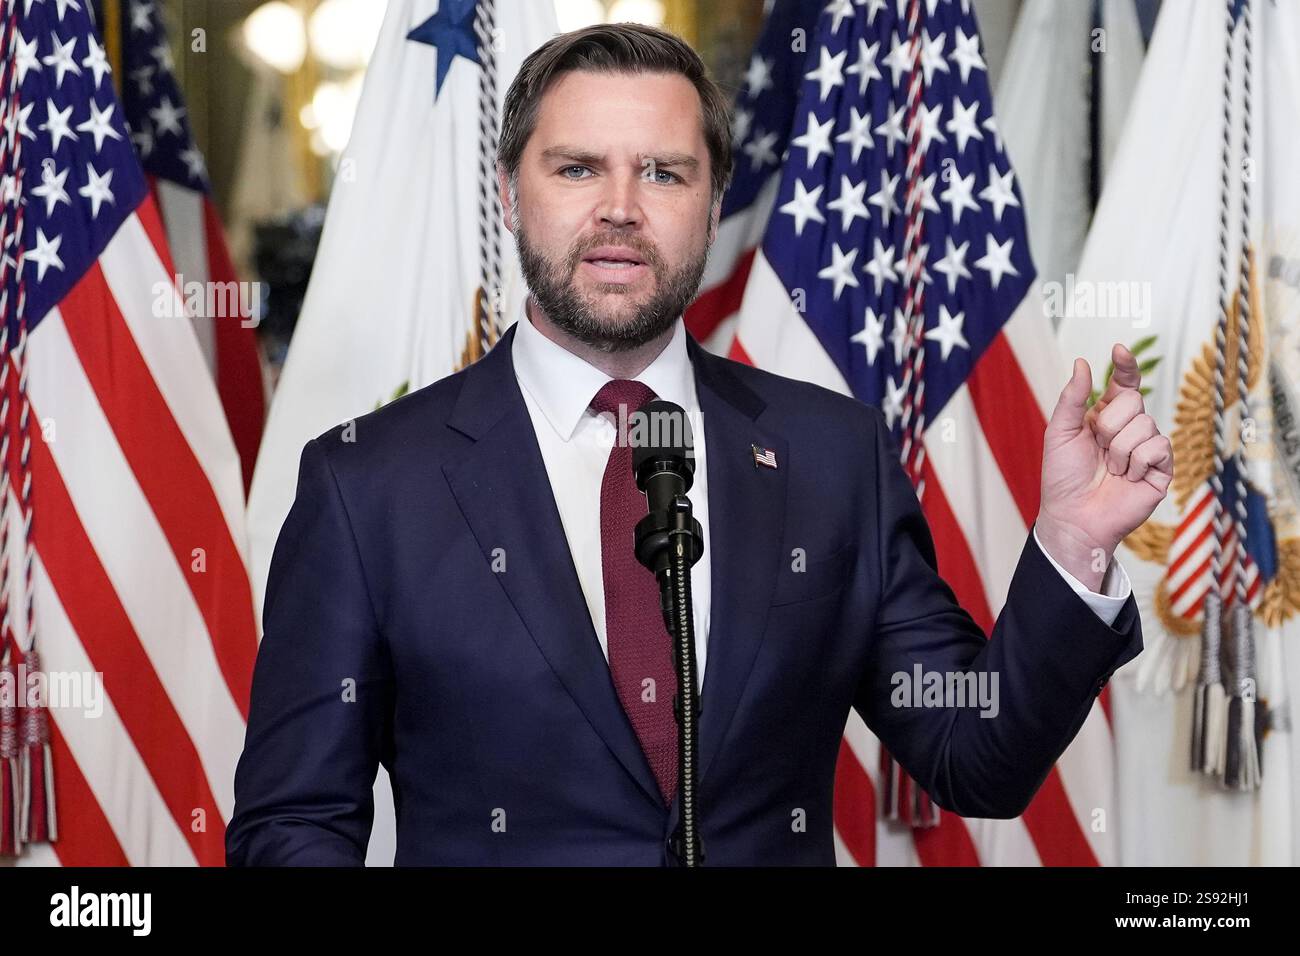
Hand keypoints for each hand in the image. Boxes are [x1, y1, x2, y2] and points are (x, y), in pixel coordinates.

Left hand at [1036, 343, 1172, 590]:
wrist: (1074, 515)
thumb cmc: (1063, 477)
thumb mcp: (1060, 432)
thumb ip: (1073, 397)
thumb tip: (1083, 363)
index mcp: (1105, 417)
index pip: (1124, 384)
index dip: (1125, 365)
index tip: (1119, 349)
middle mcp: (1129, 429)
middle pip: (1133, 401)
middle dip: (1109, 424)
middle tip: (1097, 448)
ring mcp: (1147, 448)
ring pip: (1145, 424)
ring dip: (1120, 449)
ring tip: (1111, 469)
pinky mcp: (1162, 468)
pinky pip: (1158, 447)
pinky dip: (1137, 462)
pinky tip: (1128, 478)